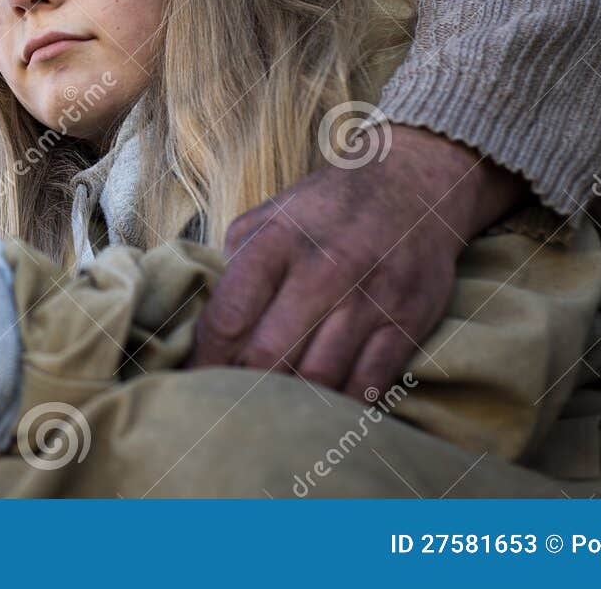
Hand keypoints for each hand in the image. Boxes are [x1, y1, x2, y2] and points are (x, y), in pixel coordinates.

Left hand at [188, 125, 527, 399]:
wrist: (410, 185)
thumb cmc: (323, 211)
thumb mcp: (266, 219)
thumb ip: (233, 268)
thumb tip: (201, 330)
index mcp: (276, 241)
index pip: (228, 318)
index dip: (203, 360)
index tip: (190, 381)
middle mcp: (324, 269)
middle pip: (269, 357)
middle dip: (241, 389)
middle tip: (227, 406)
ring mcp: (371, 298)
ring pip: (318, 380)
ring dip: (289, 405)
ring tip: (269, 415)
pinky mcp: (409, 322)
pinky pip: (369, 385)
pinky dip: (341, 406)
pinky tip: (322, 409)